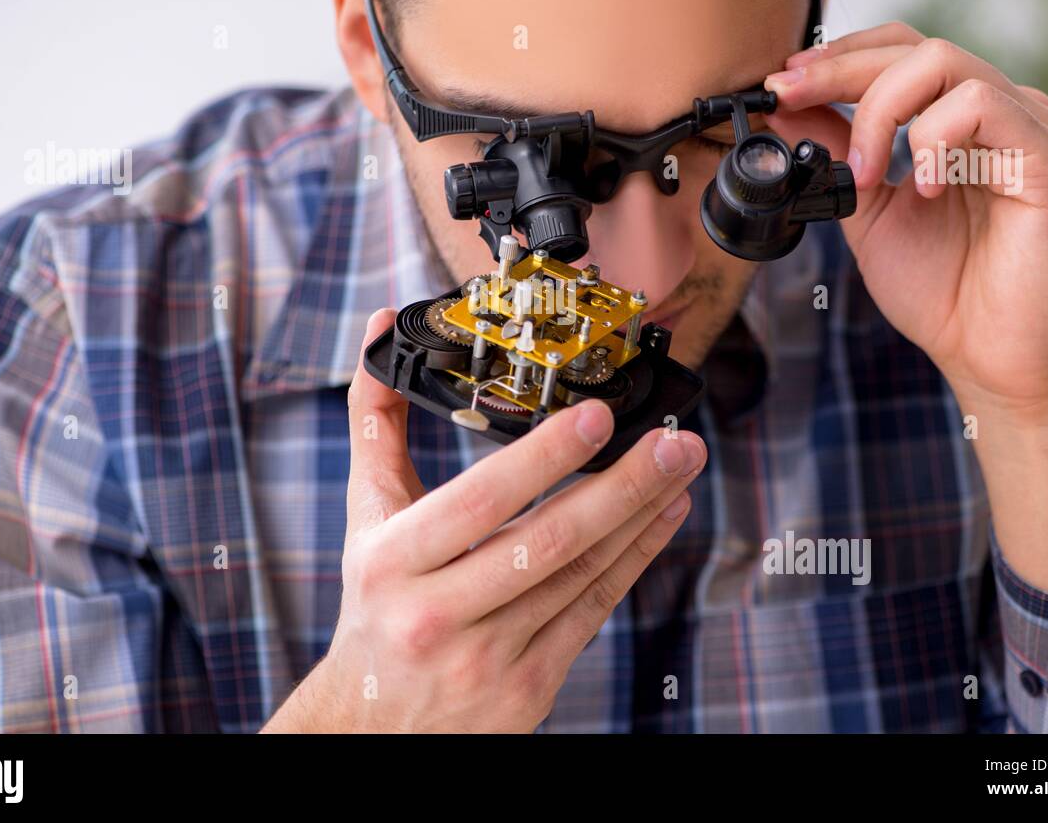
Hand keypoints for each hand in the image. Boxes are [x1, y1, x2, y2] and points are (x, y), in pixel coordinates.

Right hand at [263, 308, 705, 731]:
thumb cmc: (376, 599)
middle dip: (621, 488)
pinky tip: (663, 517)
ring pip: (580, 578)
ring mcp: (488, 658)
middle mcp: (439, 614)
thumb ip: (377, 420)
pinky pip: (592, 613)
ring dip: (639, 518)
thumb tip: (382, 327)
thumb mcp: (365, 513)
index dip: (544, 459)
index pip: (481, 502)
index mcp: (395, 562)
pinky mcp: (528, 687)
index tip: (599, 416)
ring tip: (682, 467)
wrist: (373, 720)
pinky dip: (633, 560)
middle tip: (676, 443)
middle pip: (547, 543)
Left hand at [764, 23, 1047, 418]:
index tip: (781, 82)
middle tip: (790, 94)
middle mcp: (995, 110)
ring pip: (943, 61)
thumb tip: (785, 106)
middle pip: (913, 46)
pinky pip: (982, 104)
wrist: (989, 354)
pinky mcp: (1046, 156)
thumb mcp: (865, 210)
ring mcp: (1024, 126)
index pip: (897, 52)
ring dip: (879, 111)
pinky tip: (920, 188)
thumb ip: (834, 153)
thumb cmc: (941, 289)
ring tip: (863, 176)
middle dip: (838, 68)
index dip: (836, 57)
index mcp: (955, 118)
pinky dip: (932, 138)